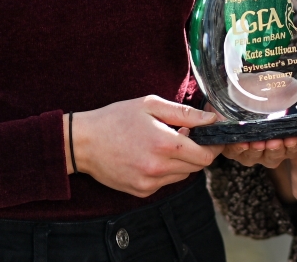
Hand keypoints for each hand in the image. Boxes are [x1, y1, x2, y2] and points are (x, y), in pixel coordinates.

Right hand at [68, 96, 222, 197]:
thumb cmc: (115, 119)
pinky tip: (151, 155)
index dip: (213, 146)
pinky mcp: (141, 191)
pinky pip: (165, 182)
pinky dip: (166, 170)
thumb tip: (211, 118)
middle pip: (197, 167)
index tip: (212, 137)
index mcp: (164, 144)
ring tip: (165, 143)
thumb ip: (184, 113)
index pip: (205, 155)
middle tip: (186, 134)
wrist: (83, 142)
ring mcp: (149, 182)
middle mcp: (158, 168)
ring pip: (182, 176)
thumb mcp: (150, 105)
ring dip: (182, 161)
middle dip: (198, 151)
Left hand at [216, 89, 296, 168]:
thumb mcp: (288, 91)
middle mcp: (268, 145)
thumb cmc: (264, 89)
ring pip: (255, 156)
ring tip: (257, 141)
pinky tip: (240, 141)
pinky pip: (235, 152)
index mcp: (284, 137)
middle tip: (275, 141)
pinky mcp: (231, 146)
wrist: (236, 86)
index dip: (294, 146)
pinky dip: (237, 148)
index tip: (293, 139)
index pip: (293, 147)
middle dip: (276, 149)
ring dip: (257, 150)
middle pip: (274, 155)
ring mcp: (250, 148)